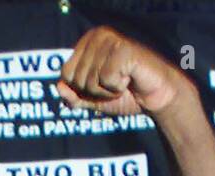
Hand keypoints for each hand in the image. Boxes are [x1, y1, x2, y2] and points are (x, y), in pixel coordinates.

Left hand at [57, 27, 186, 116]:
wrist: (155, 98)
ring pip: (90, 80)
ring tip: (123, 82)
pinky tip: (129, 79)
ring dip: (108, 91)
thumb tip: (59, 88)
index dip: (83, 90)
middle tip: (115, 85)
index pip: (66, 75)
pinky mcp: (123, 49)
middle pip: (77, 78)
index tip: (102, 86)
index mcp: (87, 42)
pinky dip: (117, 88)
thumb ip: (74, 97)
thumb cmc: (126, 94)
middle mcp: (97, 35)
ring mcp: (110, 40)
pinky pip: (106, 79)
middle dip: (95, 92)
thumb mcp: (94, 100)